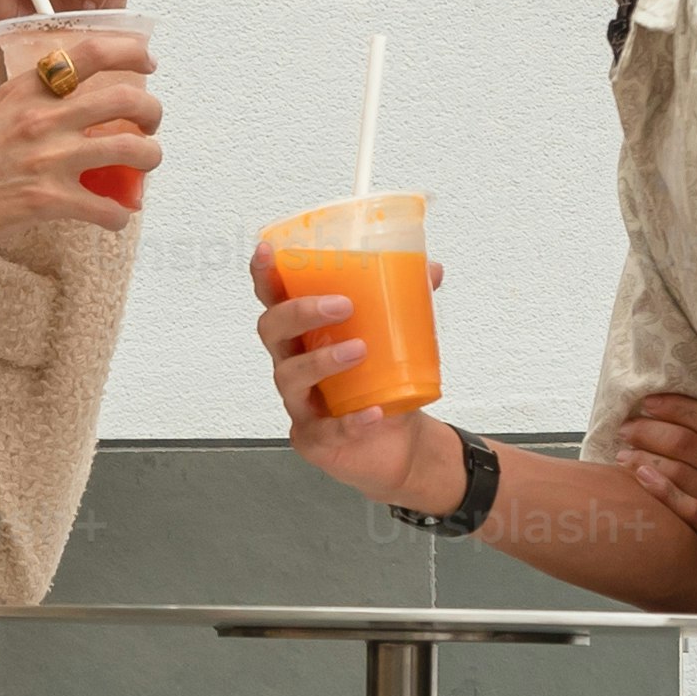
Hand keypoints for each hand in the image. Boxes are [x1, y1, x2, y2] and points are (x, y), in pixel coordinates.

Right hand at [0, 46, 157, 241]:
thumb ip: (23, 102)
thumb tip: (54, 102)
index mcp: (24, 91)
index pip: (90, 52)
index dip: (130, 51)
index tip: (147, 60)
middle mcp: (43, 119)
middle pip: (126, 100)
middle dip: (152, 111)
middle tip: (150, 123)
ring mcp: (50, 159)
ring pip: (132, 150)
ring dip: (150, 158)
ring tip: (145, 163)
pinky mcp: (51, 201)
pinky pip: (108, 208)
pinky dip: (119, 215)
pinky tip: (113, 216)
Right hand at [251, 239, 454, 507]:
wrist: (400, 445)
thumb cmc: (383, 383)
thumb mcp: (396, 341)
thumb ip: (408, 304)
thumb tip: (432, 269)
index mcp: (304, 333)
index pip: (273, 299)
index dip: (264, 275)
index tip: (267, 250)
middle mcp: (292, 363)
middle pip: (272, 330)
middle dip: (299, 312)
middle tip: (343, 305)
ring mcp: (299, 402)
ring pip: (289, 376)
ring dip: (322, 359)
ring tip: (360, 351)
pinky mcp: (314, 438)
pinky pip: (324, 429)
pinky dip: (350, 421)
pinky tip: (373, 413)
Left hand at [621, 392, 696, 607]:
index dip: (681, 409)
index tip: (654, 401)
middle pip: (695, 445)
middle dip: (655, 430)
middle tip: (629, 423)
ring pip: (688, 473)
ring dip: (651, 456)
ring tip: (624, 448)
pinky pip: (691, 510)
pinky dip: (664, 491)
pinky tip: (641, 477)